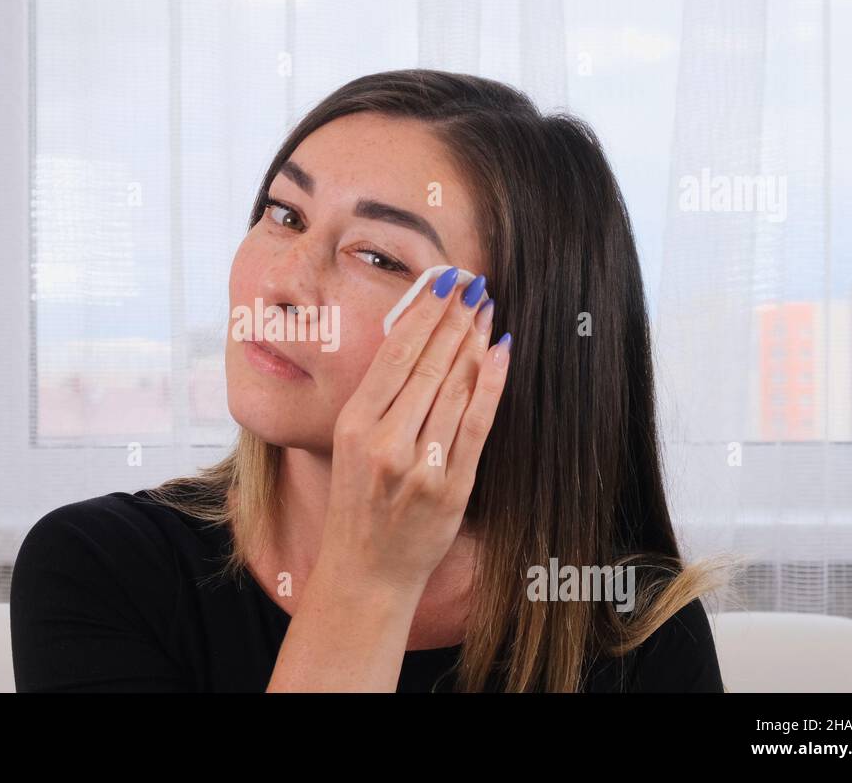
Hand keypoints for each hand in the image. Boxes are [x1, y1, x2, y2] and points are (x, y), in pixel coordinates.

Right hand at [319, 267, 511, 593]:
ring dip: (474, 340)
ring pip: (454, 387)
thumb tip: (413, 342)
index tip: (441, 281)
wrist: (366, 571)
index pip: (393, 354)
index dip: (421, 312)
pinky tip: (501, 351)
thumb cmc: (359, 504)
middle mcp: (384, 441)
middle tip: (472, 281)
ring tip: (486, 307)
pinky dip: (491, 384)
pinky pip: (476, 423)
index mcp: (353, 425)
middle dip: (452, 316)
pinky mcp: (451, 486)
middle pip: (426, 364)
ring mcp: (419, 465)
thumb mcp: (350, 445)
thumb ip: (378, 399)